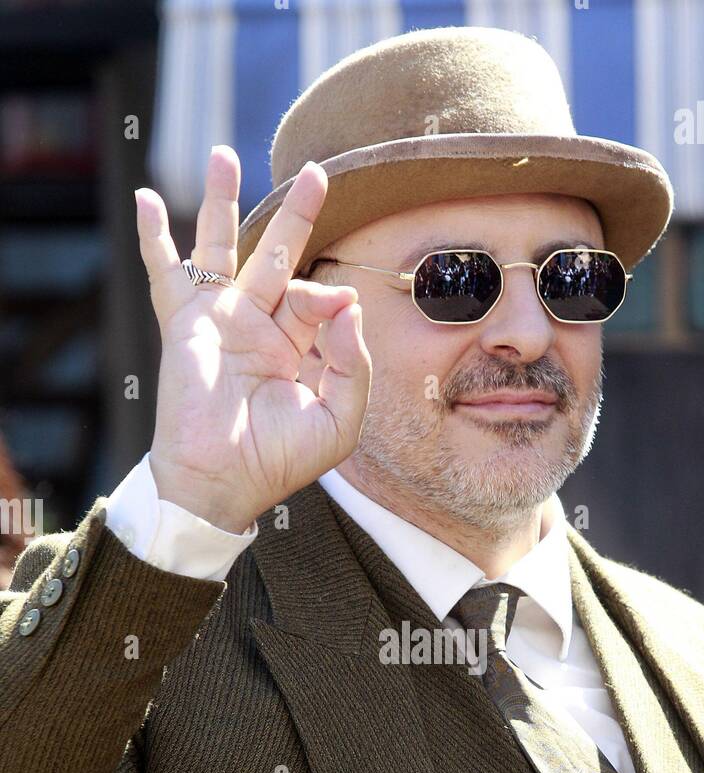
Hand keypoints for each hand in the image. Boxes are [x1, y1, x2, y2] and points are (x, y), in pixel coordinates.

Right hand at [135, 145, 371, 531]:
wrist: (221, 484)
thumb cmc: (278, 462)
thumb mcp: (339, 420)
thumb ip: (354, 364)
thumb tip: (348, 303)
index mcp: (295, 349)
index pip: (318, 302)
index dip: (332, 298)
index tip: (340, 309)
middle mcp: (257, 328)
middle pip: (277, 257)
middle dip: (298, 216)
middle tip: (318, 174)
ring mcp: (220, 321)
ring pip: (222, 248)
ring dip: (222, 201)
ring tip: (224, 154)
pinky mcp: (187, 324)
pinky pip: (168, 273)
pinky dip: (155, 237)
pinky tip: (144, 199)